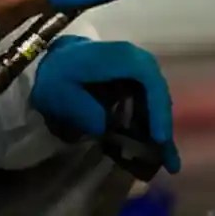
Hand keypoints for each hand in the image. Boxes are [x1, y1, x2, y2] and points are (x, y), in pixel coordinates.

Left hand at [31, 36, 180, 174]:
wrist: (46, 60)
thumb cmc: (55, 75)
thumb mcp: (63, 95)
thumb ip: (87, 112)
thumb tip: (106, 127)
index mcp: (123, 59)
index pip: (152, 84)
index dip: (158, 111)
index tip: (159, 138)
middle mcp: (136, 59)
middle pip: (158, 94)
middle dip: (162, 125)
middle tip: (168, 157)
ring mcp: (136, 69)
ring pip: (154, 100)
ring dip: (158, 126)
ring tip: (165, 156)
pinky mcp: (131, 80)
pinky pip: (145, 101)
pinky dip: (148, 121)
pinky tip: (150, 141)